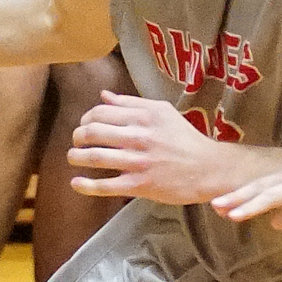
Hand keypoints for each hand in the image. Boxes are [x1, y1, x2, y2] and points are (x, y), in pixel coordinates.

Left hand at [66, 91, 233, 204]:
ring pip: (97, 157)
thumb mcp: (163, 112)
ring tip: (73, 158)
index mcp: (146, 116)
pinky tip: (76, 183)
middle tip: (76, 142)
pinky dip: (86, 185)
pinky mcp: (141, 185)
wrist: (208, 168)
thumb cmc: (185, 139)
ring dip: (77, 157)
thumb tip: (103, 96)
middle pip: (94, 132)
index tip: (85, 125)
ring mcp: (140, 162)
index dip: (86, 118)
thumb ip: (132, 103)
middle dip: (78, 137)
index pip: (102, 112)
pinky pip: (107, 186)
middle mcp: (141, 136)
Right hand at [212, 153, 281, 229]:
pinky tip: (239, 196)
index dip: (252, 206)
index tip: (234, 216)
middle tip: (214, 207)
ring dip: (239, 192)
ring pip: (261, 182)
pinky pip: (267, 180)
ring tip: (219, 204)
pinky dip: (250, 189)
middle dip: (236, 197)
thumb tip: (275, 223)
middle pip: (261, 186)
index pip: (273, 196)